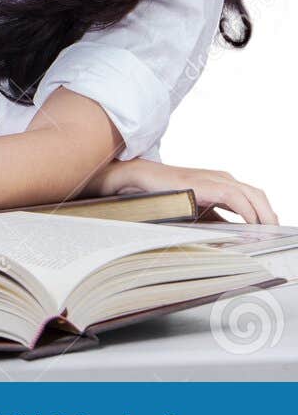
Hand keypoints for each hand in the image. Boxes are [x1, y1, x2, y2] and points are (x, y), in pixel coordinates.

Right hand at [90, 158, 278, 224]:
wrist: (142, 179)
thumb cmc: (165, 194)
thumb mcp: (197, 209)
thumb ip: (216, 219)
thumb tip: (234, 236)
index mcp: (221, 183)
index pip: (252, 197)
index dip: (264, 212)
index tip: (269, 230)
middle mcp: (222, 178)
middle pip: (258, 195)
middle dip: (270, 215)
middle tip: (273, 233)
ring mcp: (216, 179)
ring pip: (253, 195)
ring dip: (264, 214)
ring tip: (267, 231)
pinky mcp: (207, 184)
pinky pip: (237, 198)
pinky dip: (248, 211)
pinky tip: (251, 224)